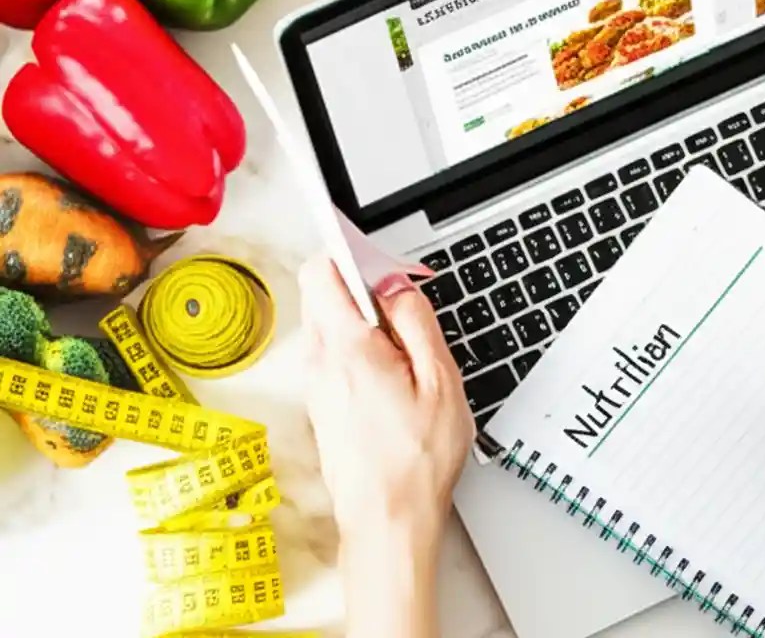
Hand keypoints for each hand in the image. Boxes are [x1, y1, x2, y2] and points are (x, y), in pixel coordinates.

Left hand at [299, 258, 474, 540]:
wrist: (387, 520)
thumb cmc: (415, 462)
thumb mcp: (439, 381)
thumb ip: (416, 322)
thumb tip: (398, 285)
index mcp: (347, 348)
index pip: (322, 271)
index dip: (348, 253)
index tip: (377, 258)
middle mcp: (320, 363)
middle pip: (324, 295)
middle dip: (362, 289)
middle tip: (406, 310)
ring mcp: (317, 386)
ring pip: (330, 327)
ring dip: (364, 324)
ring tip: (407, 354)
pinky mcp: (322, 405)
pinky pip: (334, 357)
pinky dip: (360, 352)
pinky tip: (395, 380)